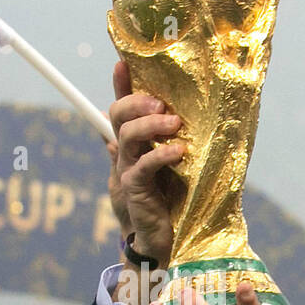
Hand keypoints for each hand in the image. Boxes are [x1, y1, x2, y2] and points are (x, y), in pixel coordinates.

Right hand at [107, 61, 184, 268]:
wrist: (162, 241)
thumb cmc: (172, 202)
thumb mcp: (175, 167)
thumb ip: (173, 144)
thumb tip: (186, 119)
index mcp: (134, 144)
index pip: (122, 108)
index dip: (121, 85)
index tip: (122, 62)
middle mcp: (125, 153)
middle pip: (118, 115)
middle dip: (136, 102)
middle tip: (161, 103)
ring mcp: (127, 170)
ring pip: (127, 136)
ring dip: (150, 125)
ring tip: (174, 124)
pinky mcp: (134, 190)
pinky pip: (142, 165)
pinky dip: (161, 155)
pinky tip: (179, 152)